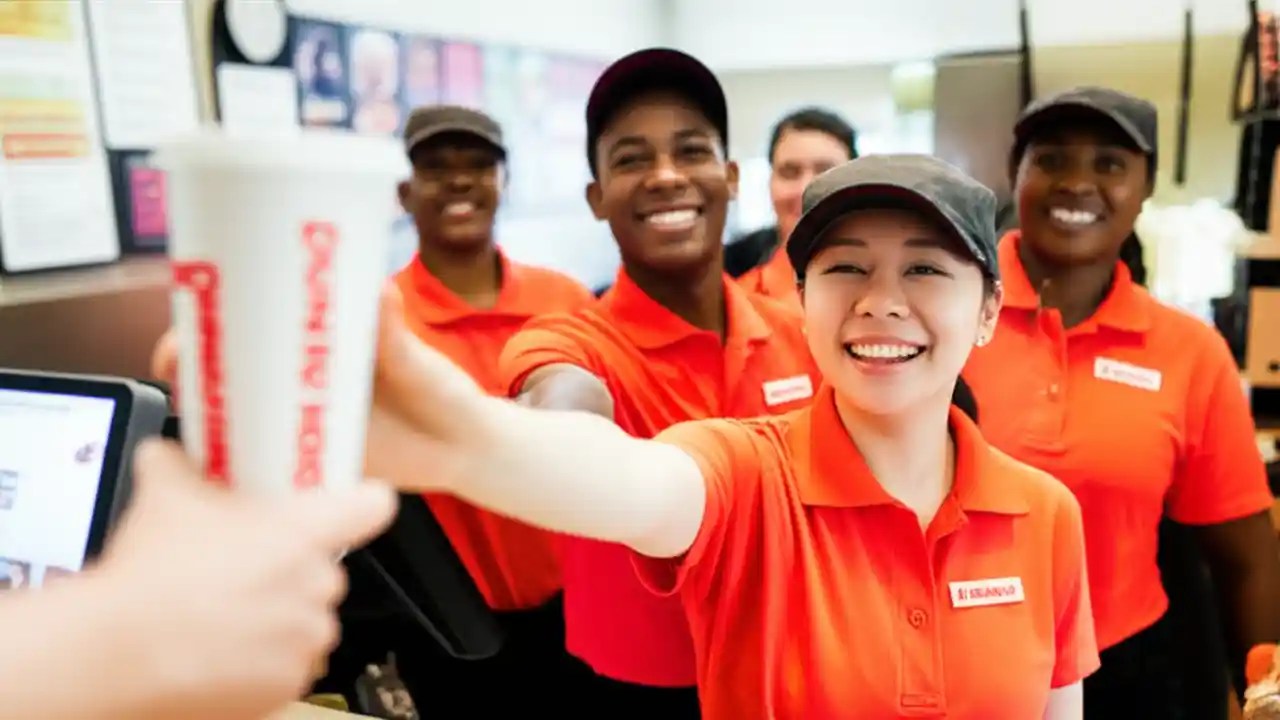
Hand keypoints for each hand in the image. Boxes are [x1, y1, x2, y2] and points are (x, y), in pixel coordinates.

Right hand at [94, 440, 396, 719]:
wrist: (120, 654)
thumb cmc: (153, 578)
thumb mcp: (163, 497)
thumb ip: (175, 465)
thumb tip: (167, 454)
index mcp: (303, 532)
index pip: (371, 506)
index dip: (362, 502)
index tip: (352, 505)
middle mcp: (318, 585)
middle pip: (322, 570)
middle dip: (288, 572)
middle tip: (243, 572)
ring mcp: (307, 639)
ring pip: (306, 621)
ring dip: (277, 619)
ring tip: (223, 615)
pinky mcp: (289, 687)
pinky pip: (288, 667)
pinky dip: (262, 663)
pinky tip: (221, 650)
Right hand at [149, 284, 495, 493]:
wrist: (463, 451)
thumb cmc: (443, 394)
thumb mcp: (417, 361)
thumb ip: (396, 335)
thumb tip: (379, 290)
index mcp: (321, 343)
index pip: (255, 318)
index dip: (214, 312)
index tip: (191, 311)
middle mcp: (301, 379)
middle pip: (229, 366)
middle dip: (193, 362)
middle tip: (176, 366)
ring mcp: (299, 422)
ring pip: (235, 415)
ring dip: (204, 415)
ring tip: (187, 417)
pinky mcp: (306, 463)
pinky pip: (259, 462)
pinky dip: (233, 463)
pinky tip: (215, 469)